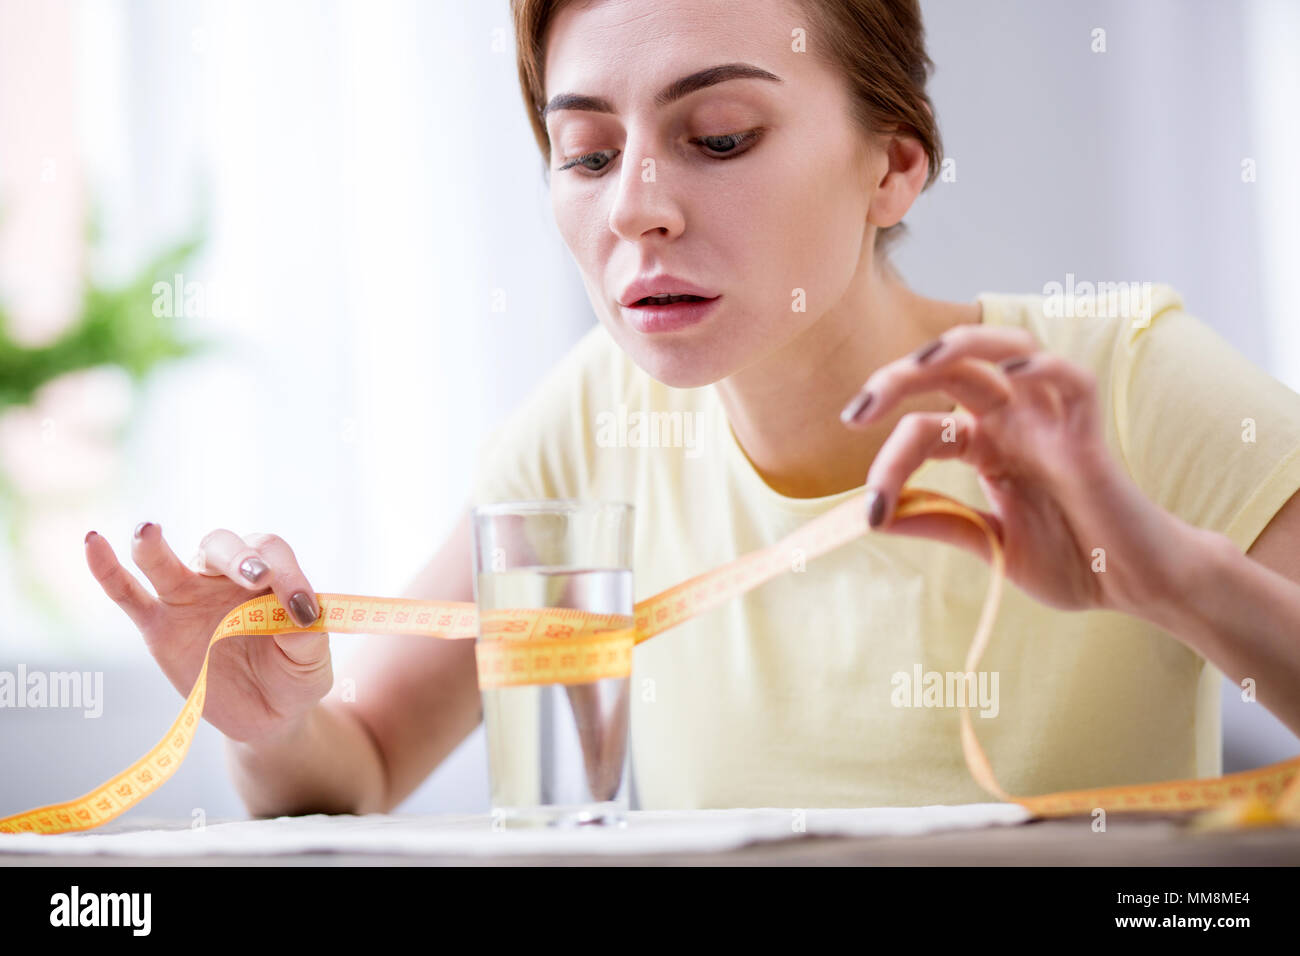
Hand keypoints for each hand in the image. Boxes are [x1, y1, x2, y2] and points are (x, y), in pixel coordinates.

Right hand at [84, 522, 331, 742]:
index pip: (273, 554)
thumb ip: (308, 637)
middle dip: (239, 557)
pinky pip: (127, 595)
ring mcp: (189, 599)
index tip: (302, 608)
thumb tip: (297, 615)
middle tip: (257, 576)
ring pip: (168, 564)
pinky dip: (107, 570)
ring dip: (155, 547)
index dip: (288, 573)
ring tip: (148, 531)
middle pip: (224, 547)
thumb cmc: (294, 676)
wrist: (268, 715)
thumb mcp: (313, 662)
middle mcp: (226, 578)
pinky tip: (93, 542)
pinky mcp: (159, 627)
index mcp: (269, 576)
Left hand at [840, 324, 1189, 614]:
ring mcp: (1050, 424)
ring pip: (1008, 350)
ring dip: (961, 346)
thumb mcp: (991, 545)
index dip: (888, 462)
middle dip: (899, 378)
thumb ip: (942, 522)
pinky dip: (1044, 367)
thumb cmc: (1074, 561)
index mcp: (987, 447)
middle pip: (952, 370)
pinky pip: (1072, 382)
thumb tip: (875, 515)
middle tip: (856, 412)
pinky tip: (1013, 373)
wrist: (1137, 586)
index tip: (869, 513)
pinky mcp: (1088, 438)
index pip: (925, 429)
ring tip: (919, 361)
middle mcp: (1014, 423)